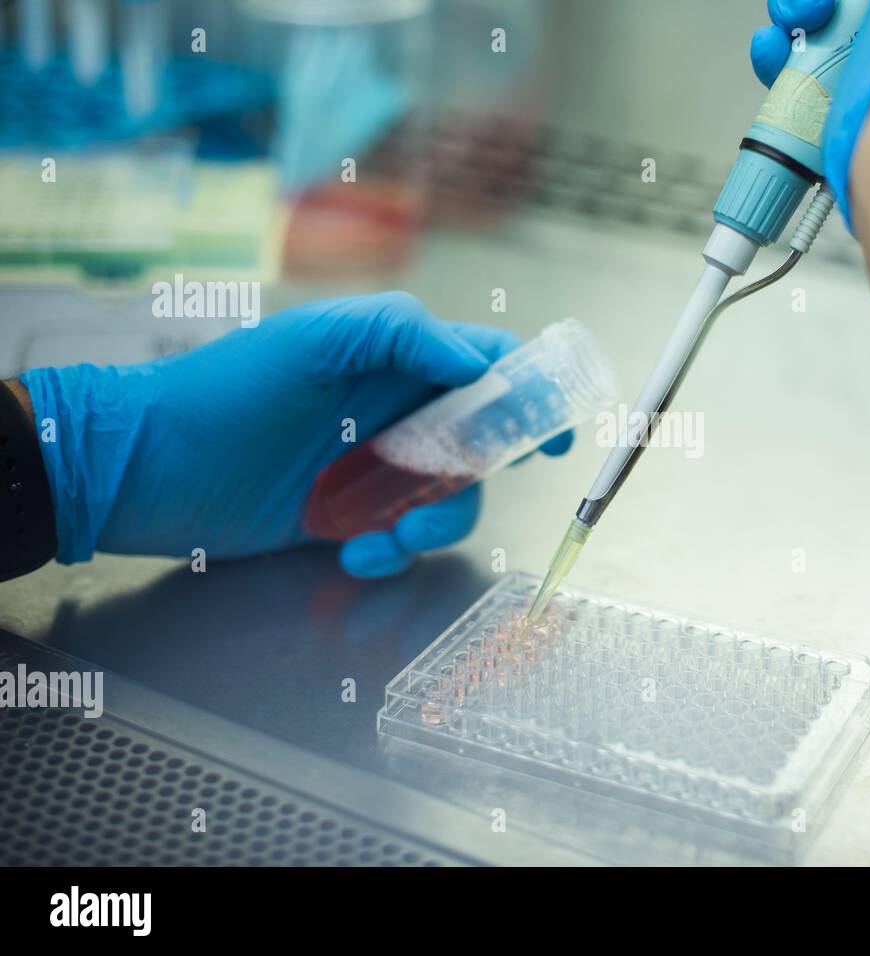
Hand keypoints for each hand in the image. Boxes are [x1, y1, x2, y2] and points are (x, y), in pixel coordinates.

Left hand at [20, 292, 571, 577]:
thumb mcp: (316, 338)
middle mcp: (396, 410)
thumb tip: (479, 363)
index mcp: (396, 357)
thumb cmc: (229, 388)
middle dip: (483, 472)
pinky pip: (404, 537)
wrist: (147, 466)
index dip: (530, 392)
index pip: (484, 364)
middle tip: (453, 490)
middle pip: (483, 440)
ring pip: (450, 498)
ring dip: (434, 523)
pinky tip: (356, 553)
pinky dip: (393, 551)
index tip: (555, 431)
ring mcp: (375, 468)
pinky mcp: (351, 517)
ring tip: (387, 537)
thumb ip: (403, 333)